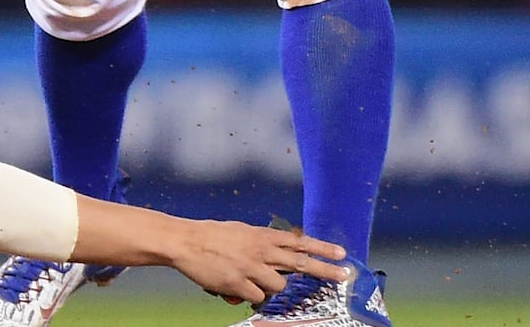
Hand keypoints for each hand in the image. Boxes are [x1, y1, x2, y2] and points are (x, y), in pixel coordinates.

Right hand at [165, 218, 347, 304]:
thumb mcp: (242, 232)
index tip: (341, 254)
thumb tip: (280, 251)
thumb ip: (263, 243)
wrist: (185, 242)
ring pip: (279, 286)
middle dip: (325, 270)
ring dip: (271, 287)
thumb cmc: (212, 237)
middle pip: (301, 262)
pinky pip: (257, 297)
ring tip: (251, 279)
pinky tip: (236, 287)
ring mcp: (251, 268)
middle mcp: (261, 250)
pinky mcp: (239, 283)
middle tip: (343, 275)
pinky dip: (251, 295)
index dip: (322, 248)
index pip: (299, 241)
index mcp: (262, 235)